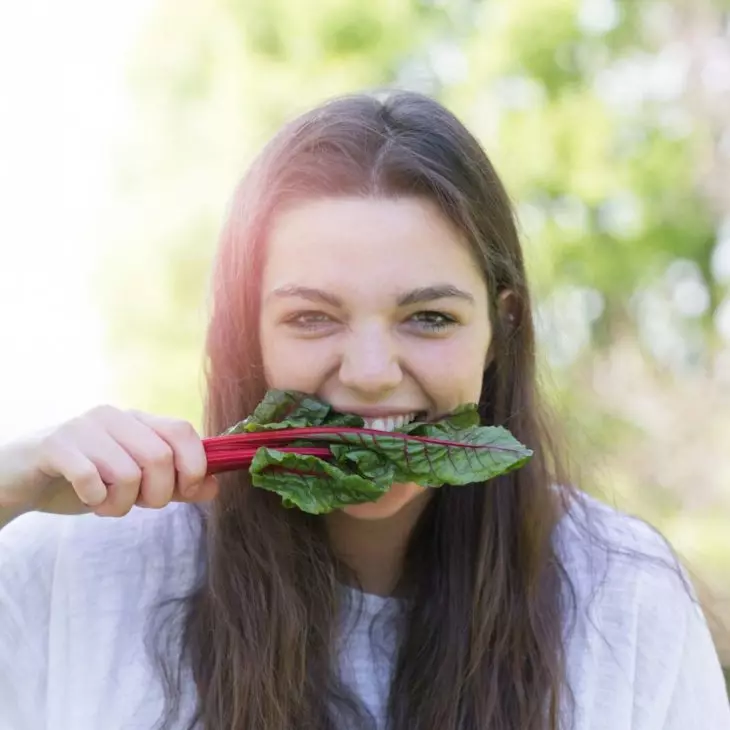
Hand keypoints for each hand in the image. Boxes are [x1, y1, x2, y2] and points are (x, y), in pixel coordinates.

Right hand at [0, 405, 218, 518]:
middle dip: (157, 494)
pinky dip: (94, 499)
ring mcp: (84, 427)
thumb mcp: (137, 485)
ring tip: (105, 504)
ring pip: (128, 472)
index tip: (187, 491)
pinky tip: (86, 498)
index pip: (183, 431)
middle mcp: (115, 417)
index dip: (194, 466)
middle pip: (161, 456)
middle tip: (137, 504)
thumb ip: (176, 484)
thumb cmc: (86, 480)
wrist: (21, 479)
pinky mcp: (55, 445)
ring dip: (120, 504)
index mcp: (139, 421)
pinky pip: (90, 477)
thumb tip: (214, 487)